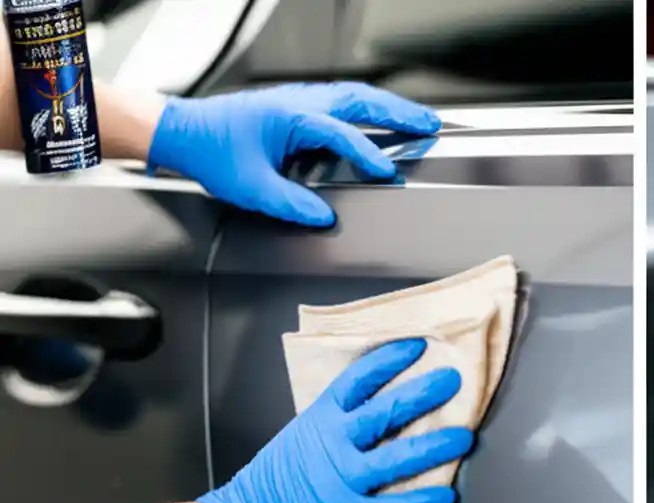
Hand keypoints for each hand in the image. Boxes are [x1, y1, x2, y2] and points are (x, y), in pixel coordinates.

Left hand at [147, 82, 440, 226]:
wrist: (184, 130)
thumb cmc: (212, 152)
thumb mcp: (249, 187)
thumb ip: (289, 204)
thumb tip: (323, 218)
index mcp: (291, 118)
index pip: (341, 133)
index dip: (367, 153)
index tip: (388, 172)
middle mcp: (300, 102)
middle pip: (361, 100)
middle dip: (399, 113)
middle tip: (431, 125)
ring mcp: (300, 99)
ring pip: (355, 95)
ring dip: (389, 106)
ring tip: (419, 118)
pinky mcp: (298, 104)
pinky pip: (344, 99)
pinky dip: (371, 105)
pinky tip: (382, 115)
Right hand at [196, 338, 471, 502]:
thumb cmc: (271, 486)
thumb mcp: (297, 439)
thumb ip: (333, 424)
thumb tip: (371, 410)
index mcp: (319, 420)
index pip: (358, 380)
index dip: (389, 361)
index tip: (418, 347)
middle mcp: (333, 444)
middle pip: (385, 411)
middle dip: (423, 393)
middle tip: (453, 381)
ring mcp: (342, 480)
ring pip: (398, 456)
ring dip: (436, 445)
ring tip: (464, 438)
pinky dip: (424, 501)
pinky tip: (446, 496)